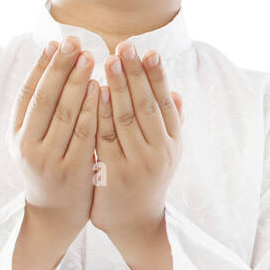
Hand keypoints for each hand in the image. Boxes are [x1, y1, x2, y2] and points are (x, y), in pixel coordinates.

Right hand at [6, 37, 97, 235]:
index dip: (41, 67)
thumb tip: (51, 60)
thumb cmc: (49, 163)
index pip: (27, 93)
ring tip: (90, 58)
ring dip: (77, 83)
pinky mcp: (70, 170)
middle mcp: (26, 146)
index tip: (55, 42)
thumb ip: (39, 107)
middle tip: (74, 42)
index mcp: (16, 133)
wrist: (56, 212)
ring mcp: (47, 159)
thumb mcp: (33, 138)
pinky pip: (84, 133)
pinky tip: (101, 89)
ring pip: (64, 114)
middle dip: (60, 68)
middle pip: (44, 99)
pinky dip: (92, 109)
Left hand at [89, 41, 183, 242]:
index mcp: (173, 142)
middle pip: (145, 105)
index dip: (156, 75)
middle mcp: (159, 152)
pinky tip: (94, 92)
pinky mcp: (113, 174)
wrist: (134, 222)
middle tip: (124, 46)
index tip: (148, 51)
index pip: (164, 101)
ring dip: (117, 87)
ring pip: (125, 118)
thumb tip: (175, 91)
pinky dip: (100, 113)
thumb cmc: (148, 179)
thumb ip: (170, 122)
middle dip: (134, 73)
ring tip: (107, 61)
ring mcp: (137, 163)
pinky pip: (104, 137)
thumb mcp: (167, 152)